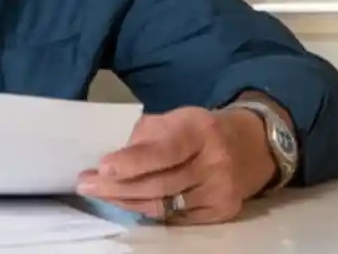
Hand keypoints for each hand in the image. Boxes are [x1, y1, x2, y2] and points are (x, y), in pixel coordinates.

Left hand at [75, 106, 275, 225]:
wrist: (252, 146)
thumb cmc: (202, 129)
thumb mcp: (177, 118)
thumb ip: (145, 134)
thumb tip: (112, 154)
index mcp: (201, 131)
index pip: (165, 150)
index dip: (133, 161)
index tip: (102, 167)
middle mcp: (215, 162)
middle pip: (160, 183)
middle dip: (118, 186)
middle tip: (85, 184)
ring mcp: (220, 191)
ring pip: (165, 205)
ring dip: (126, 202)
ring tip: (99, 195)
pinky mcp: (222, 212)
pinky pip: (176, 218)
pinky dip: (148, 212)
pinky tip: (127, 204)